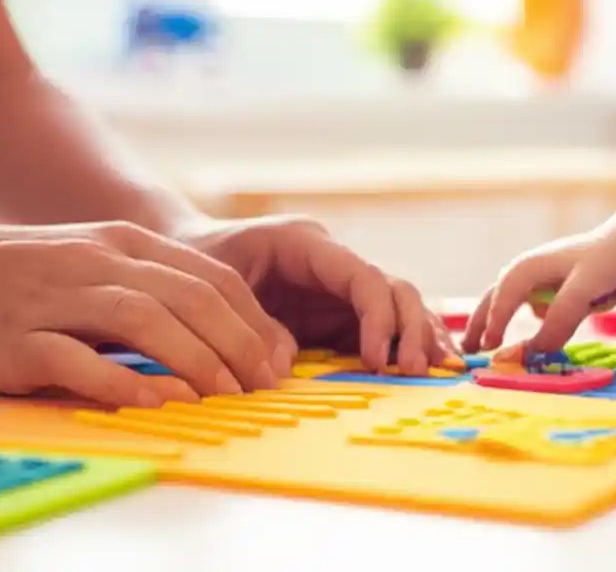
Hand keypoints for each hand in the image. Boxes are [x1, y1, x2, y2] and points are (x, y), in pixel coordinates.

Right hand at [0, 220, 289, 406]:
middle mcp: (96, 263)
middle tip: (264, 385)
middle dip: (237, 342)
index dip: (252, 320)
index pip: (209, 277)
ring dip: (195, 360)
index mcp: (122, 243)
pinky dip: (124, 382)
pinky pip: (80, 360)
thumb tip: (215, 331)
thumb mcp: (88, 259)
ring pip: (144, 321)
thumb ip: (146, 286)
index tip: (277, 360)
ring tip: (226, 395)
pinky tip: (157, 403)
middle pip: (188, 297)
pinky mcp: (19, 340)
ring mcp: (56, 298)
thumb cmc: (14, 275)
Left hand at [175, 215, 453, 374]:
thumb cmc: (197, 261)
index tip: (377, 360)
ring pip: (396, 304)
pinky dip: (403, 343)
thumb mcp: (215, 287)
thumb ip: (251, 324)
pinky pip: (381, 325)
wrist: (182, 253)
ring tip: (434, 371)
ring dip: (417, 336)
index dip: (377, 316)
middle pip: (391, 287)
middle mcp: (332, 261)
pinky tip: (424, 367)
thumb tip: (283, 368)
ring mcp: (338, 286)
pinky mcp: (337, 312)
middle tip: (411, 372)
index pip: (361, 275)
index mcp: (305, 242)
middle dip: (408, 328)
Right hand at [463, 232, 615, 354]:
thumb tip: (536, 350)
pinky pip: (527, 311)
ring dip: (492, 325)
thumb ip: (560, 319)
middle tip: (466, 350)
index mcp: (529, 267)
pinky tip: (520, 343)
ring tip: (482, 348)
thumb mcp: (584, 292)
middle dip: (479, 323)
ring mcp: (538, 282)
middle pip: (493, 299)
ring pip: (507, 305)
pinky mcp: (551, 292)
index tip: (489, 346)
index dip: (495, 321)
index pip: (503, 296)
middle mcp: (527, 273)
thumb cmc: (607, 263)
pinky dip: (518, 326)